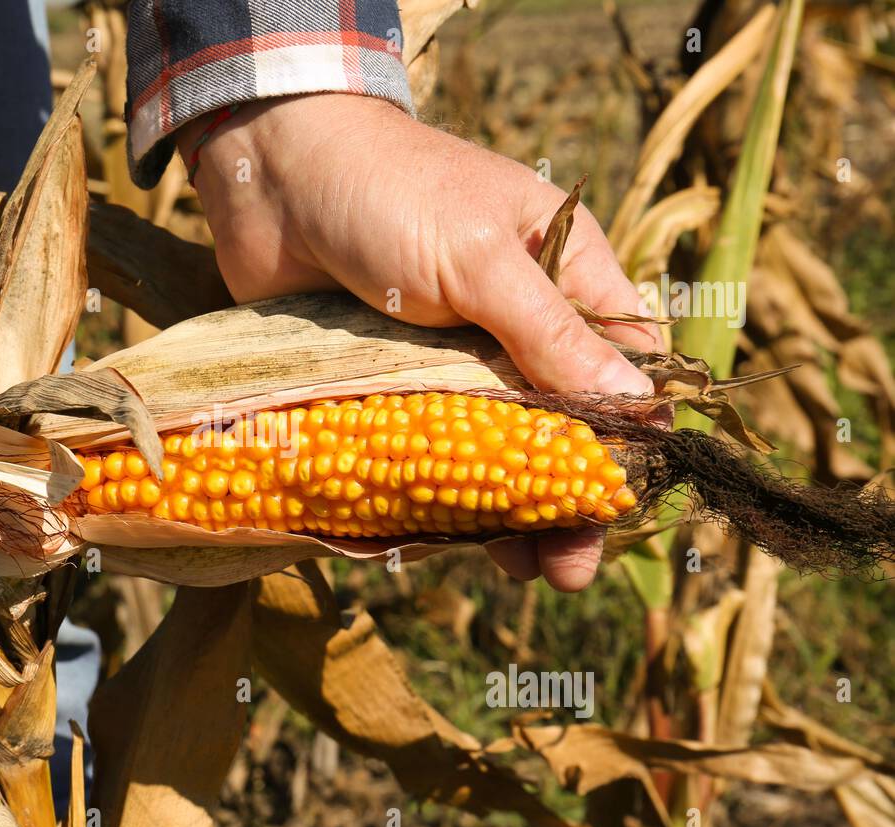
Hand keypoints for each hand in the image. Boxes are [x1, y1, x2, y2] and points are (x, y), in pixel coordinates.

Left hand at [182, 94, 660, 591]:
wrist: (270, 176)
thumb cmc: (389, 193)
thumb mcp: (480, 258)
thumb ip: (552, 335)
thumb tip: (638, 410)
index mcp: (563, 273)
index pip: (623, 364)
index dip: (631, 434)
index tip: (625, 501)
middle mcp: (514, 322)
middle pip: (561, 423)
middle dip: (569, 496)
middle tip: (569, 570)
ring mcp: (451, 357)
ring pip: (494, 448)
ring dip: (507, 509)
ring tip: (518, 568)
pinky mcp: (392, 384)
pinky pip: (426, 449)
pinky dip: (438, 493)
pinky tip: (448, 539)